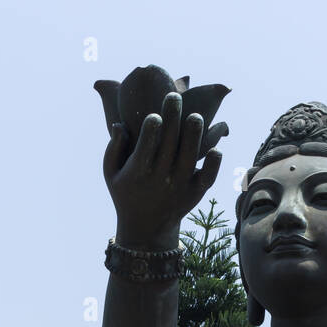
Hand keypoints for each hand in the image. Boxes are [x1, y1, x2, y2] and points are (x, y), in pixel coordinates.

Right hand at [103, 90, 222, 250]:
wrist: (146, 229)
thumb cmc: (126, 192)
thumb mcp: (111, 173)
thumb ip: (113, 147)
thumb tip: (119, 123)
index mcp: (137, 173)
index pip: (145, 147)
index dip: (151, 130)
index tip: (155, 115)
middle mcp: (159, 180)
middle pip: (169, 145)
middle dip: (172, 119)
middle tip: (174, 97)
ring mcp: (179, 187)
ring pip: (189, 158)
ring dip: (193, 135)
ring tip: (196, 115)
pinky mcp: (195, 194)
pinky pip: (207, 177)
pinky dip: (213, 164)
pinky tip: (216, 147)